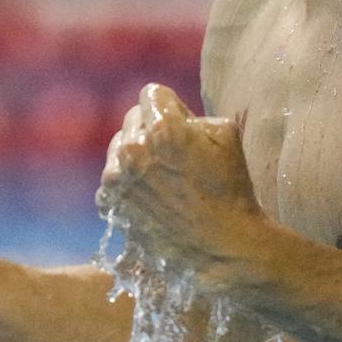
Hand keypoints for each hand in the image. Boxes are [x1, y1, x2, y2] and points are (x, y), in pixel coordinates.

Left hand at [95, 84, 260, 270]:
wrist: (223, 247)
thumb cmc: (231, 189)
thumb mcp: (226, 134)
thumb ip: (193, 114)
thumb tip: (174, 116)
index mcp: (163, 129)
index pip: (152, 94)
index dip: (172, 106)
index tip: (182, 124)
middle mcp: (133, 150)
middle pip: (133, 119)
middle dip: (151, 129)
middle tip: (175, 154)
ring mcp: (118, 180)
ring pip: (120, 148)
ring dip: (137, 155)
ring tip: (163, 177)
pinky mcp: (110, 205)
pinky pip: (113, 179)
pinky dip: (128, 184)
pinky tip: (152, 197)